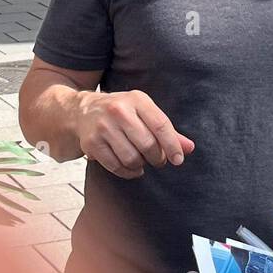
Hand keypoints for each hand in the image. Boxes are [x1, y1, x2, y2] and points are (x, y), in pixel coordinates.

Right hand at [76, 90, 194, 178]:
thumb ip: (168, 131)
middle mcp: (119, 111)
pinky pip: (116, 166)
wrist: (83, 111)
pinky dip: (127, 172)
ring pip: (131, 158)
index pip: (161, 125)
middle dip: (157, 158)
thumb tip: (189, 148)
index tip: (178, 160)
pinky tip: (130, 167)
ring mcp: (103, 127)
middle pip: (147, 144)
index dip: (172, 146)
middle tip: (158, 160)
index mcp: (137, 100)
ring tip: (142, 162)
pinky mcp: (91, 143)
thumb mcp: (145, 113)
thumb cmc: (122, 112)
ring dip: (141, 166)